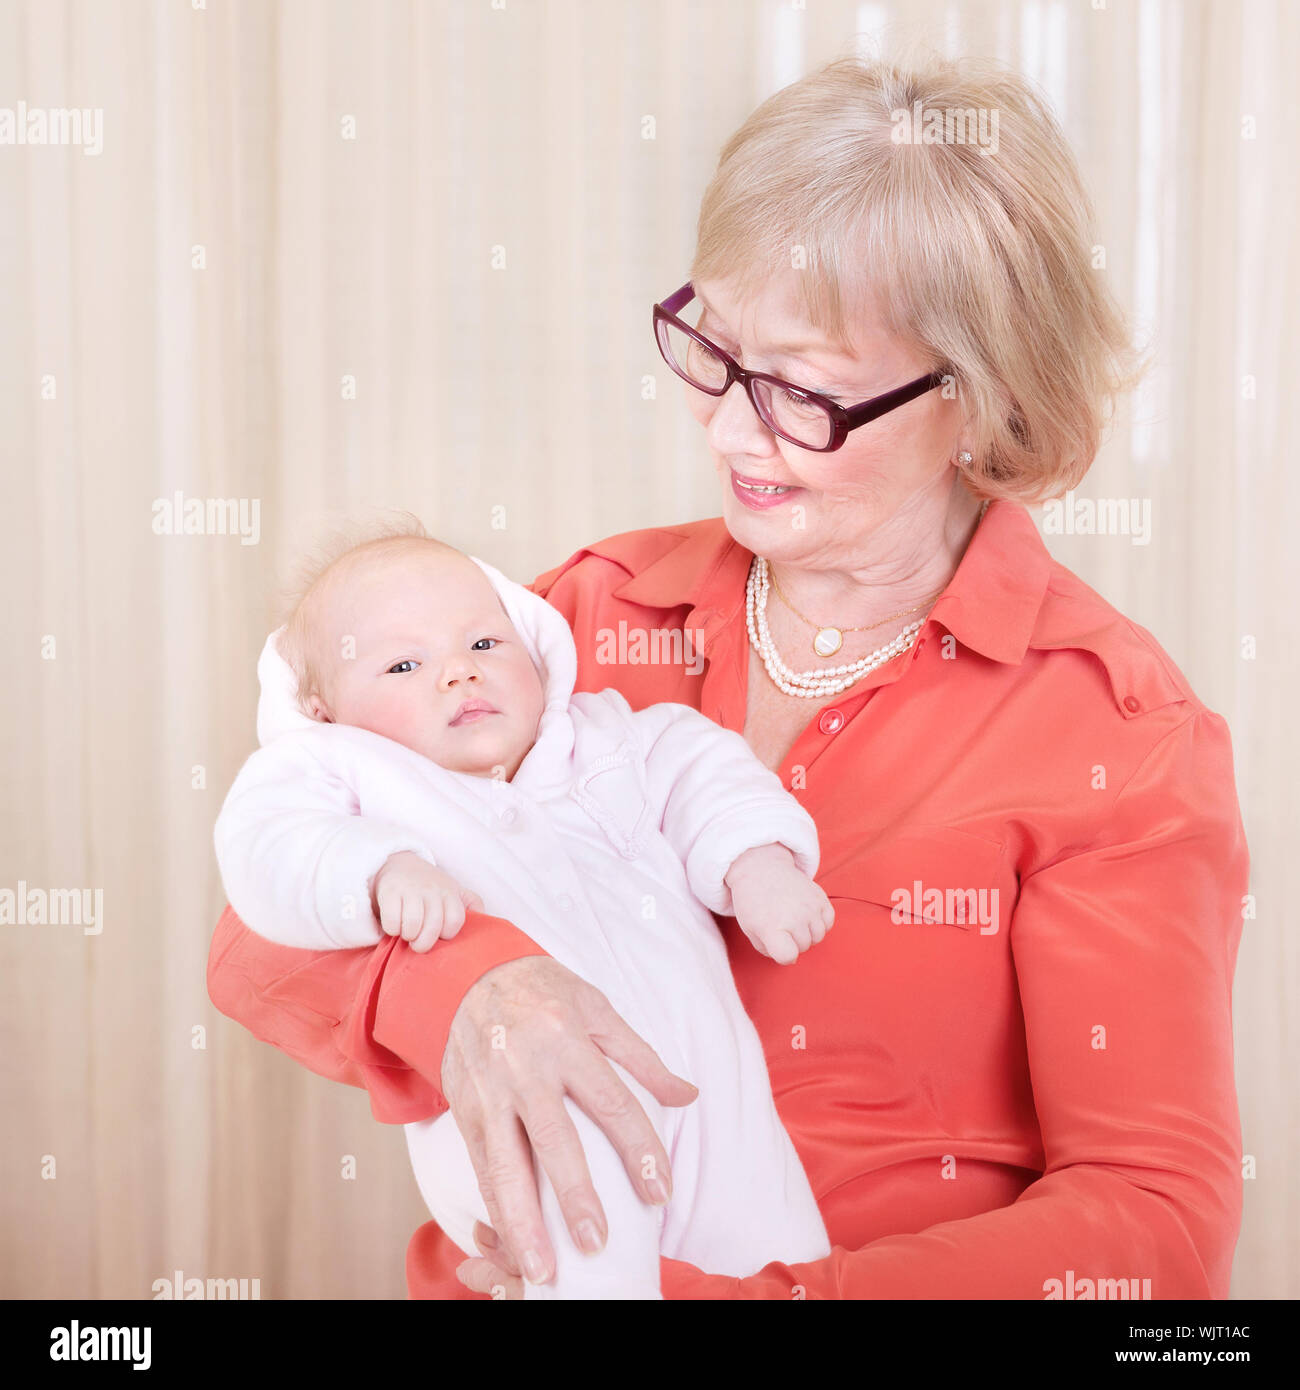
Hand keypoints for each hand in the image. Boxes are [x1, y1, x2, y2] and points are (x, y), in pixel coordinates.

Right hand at [372, 851, 483, 952]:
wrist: (397, 863)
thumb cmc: (429, 885)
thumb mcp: (454, 890)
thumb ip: (472, 903)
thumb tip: (487, 919)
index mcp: (450, 893)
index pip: (455, 921)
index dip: (446, 935)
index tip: (439, 936)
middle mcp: (432, 890)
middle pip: (433, 927)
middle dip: (424, 943)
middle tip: (418, 944)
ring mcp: (411, 890)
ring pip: (412, 926)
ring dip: (408, 936)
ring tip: (407, 934)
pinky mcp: (390, 892)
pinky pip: (392, 922)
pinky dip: (392, 929)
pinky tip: (394, 926)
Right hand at [440, 955, 698, 1286]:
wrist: (468, 975)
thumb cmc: (542, 992)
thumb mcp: (596, 1008)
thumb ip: (641, 1057)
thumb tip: (686, 1096)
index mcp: (566, 1040)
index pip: (611, 1103)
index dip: (638, 1150)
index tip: (659, 1193)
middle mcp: (525, 1069)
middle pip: (554, 1140)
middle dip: (574, 1196)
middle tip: (596, 1244)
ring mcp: (489, 1093)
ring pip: (504, 1165)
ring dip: (522, 1221)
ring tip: (541, 1269)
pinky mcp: (463, 1110)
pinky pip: (480, 1166)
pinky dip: (494, 1207)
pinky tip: (511, 1241)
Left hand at [724, 844, 834, 964]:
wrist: (761, 868)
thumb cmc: (753, 902)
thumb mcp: (749, 928)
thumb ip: (767, 949)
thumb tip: (790, 959)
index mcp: (772, 928)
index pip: (788, 956)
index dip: (783, 955)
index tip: (776, 943)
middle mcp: (794, 918)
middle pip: (803, 947)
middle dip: (793, 941)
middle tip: (781, 923)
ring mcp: (809, 907)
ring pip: (818, 936)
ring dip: (807, 932)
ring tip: (793, 918)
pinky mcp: (820, 897)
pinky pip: (829, 922)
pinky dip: (820, 921)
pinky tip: (806, 913)